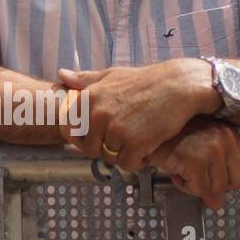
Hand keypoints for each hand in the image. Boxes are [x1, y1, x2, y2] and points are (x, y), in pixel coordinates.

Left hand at [57, 59, 206, 169]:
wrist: (178, 86)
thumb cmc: (144, 81)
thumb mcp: (111, 75)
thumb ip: (84, 80)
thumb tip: (61, 74)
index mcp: (87, 99)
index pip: (69, 130)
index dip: (80, 138)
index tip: (93, 137)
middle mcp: (98, 115)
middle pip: (89, 148)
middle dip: (102, 148)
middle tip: (118, 142)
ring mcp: (116, 130)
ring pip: (109, 157)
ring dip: (121, 154)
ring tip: (134, 142)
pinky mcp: (135, 143)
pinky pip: (127, 164)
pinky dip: (136, 161)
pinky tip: (145, 149)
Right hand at [146, 116, 239, 209]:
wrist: (141, 126)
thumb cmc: (166, 134)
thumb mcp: (196, 148)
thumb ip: (215, 172)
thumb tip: (217, 202)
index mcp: (228, 132)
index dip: (234, 179)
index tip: (217, 176)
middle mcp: (224, 137)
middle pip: (238, 182)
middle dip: (217, 185)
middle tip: (198, 175)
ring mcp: (210, 148)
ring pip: (218, 188)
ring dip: (198, 185)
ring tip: (184, 170)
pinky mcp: (194, 159)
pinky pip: (199, 189)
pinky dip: (186, 187)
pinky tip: (176, 173)